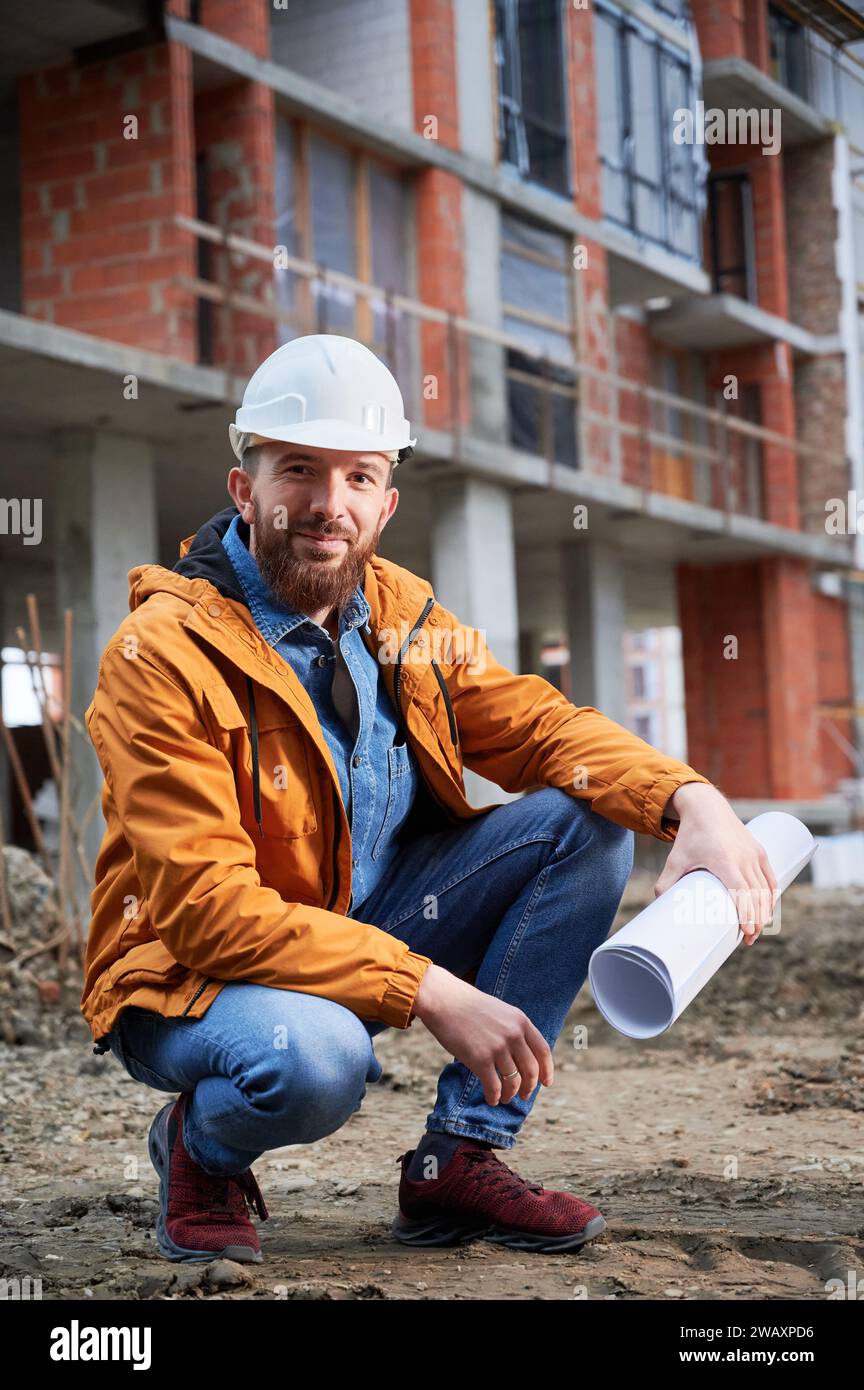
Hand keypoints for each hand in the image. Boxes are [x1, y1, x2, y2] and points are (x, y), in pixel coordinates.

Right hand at [411, 964, 553, 1104]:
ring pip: (513, 1082)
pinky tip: (491, 1098)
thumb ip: (513, 1029)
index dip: (547, 1070)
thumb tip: (521, 1056)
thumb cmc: (467, 1006)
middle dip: (528, 1087)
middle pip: (531, 1070)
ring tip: (504, 1098)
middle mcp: (513, 1034)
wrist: (443, 1000)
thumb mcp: (499, 1011)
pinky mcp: (480, 1059)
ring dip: (509, 1094)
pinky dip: (494, 1097)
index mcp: (520, 1021)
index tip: (546, 1083)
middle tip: (523, 1095)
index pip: (543, 1051)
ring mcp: (497, 1047)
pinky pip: (494, 1087)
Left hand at [654, 783, 777, 947]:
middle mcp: (743, 857)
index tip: (747, 932)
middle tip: (748, 939)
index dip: (747, 913)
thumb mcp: (676, 859)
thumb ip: (666, 883)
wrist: (707, 808)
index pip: (740, 891)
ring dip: (764, 911)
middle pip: (756, 895)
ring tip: (756, 929)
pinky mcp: (760, 851)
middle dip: (756, 920)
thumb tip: (658, 906)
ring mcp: (754, 854)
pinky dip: (770, 896)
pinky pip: (770, 878)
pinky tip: (766, 910)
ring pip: (766, 889)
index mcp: (724, 860)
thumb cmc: (690, 836)